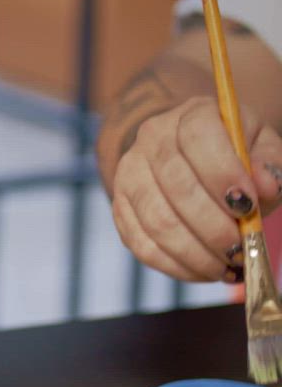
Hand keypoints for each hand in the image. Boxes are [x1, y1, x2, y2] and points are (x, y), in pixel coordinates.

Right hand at [111, 96, 281, 281]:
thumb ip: (270, 164)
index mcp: (190, 115)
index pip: (197, 137)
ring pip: (157, 221)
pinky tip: (203, 270)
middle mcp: (151, 140)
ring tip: (227, 267)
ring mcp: (129, 175)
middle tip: (241, 250)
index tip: (247, 206)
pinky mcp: (119, 208)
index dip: (222, 173)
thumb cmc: (232, 154)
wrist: (183, 156)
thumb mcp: (260, 148)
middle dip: (213, 226)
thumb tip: (265, 188)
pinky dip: (176, 265)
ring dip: (195, 253)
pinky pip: (142, 244)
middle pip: (176, 187)